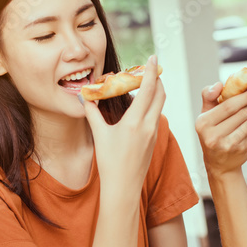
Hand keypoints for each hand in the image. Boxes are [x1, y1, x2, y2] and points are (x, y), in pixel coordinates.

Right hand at [81, 55, 165, 197]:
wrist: (123, 189)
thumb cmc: (109, 163)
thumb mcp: (99, 135)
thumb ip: (92, 113)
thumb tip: (85, 98)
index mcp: (135, 122)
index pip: (148, 89)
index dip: (152, 71)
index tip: (154, 58)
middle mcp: (149, 126)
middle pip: (161, 94)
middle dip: (158, 79)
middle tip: (150, 69)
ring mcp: (153, 134)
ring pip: (160, 106)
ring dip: (156, 92)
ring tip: (145, 85)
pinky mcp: (153, 141)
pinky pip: (156, 117)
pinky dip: (152, 106)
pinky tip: (141, 107)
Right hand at [195, 80, 246, 177]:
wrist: (219, 163)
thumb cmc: (212, 132)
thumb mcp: (205, 115)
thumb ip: (209, 96)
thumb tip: (219, 84)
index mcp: (203, 124)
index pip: (228, 106)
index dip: (245, 96)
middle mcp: (214, 136)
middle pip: (241, 113)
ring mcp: (229, 144)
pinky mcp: (242, 149)